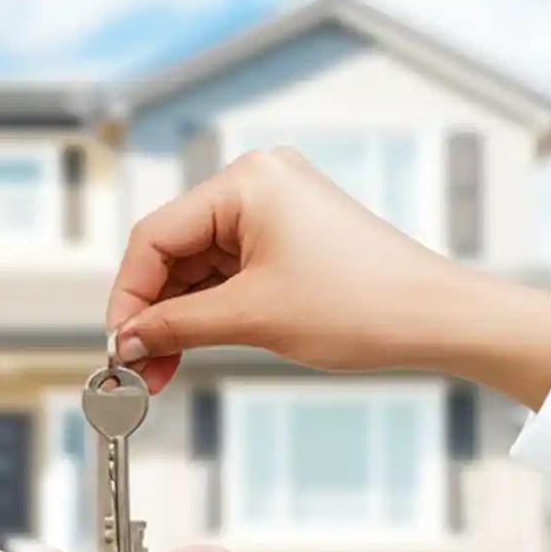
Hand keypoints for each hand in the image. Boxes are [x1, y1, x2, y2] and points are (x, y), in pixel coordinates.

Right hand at [107, 147, 550, 409]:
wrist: (435, 318)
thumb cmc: (363, 305)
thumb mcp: (253, 318)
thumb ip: (177, 325)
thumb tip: (127, 338)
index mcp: (246, 181)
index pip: (156, 236)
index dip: (128, 295)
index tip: (116, 344)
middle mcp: (257, 181)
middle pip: (174, 249)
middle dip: (153, 312)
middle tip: (136, 367)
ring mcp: (275, 206)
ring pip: (200, 264)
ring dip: (179, 317)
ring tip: (161, 369)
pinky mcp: (289, 234)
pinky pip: (229, 269)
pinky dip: (210, 309)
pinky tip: (190, 345)